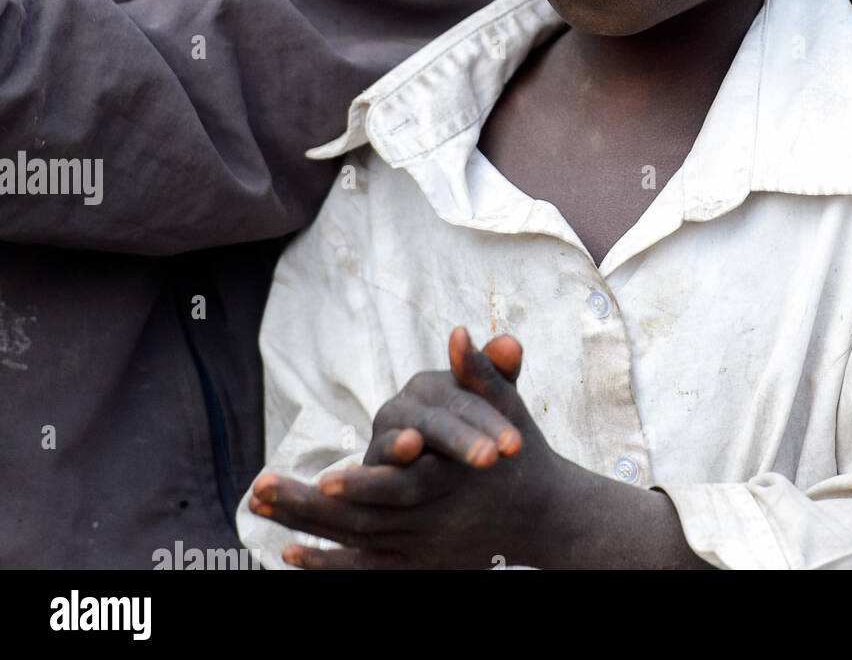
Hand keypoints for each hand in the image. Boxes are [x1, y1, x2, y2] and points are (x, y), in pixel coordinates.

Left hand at [248, 327, 568, 568]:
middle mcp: (433, 520)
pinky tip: (288, 552)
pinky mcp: (414, 564)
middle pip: (364, 518)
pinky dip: (327, 566)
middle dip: (310, 504)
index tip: (326, 477)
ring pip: (356, 540)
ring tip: (258, 503)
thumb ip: (482, 371)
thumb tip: (459, 331)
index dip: (365, 483)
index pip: (404, 487)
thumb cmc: (522, 454)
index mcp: (453, 481)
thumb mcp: (509, 408)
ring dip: (304, 525)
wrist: (543, 516)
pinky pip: (365, 571)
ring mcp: (421, 547)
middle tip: (261, 486)